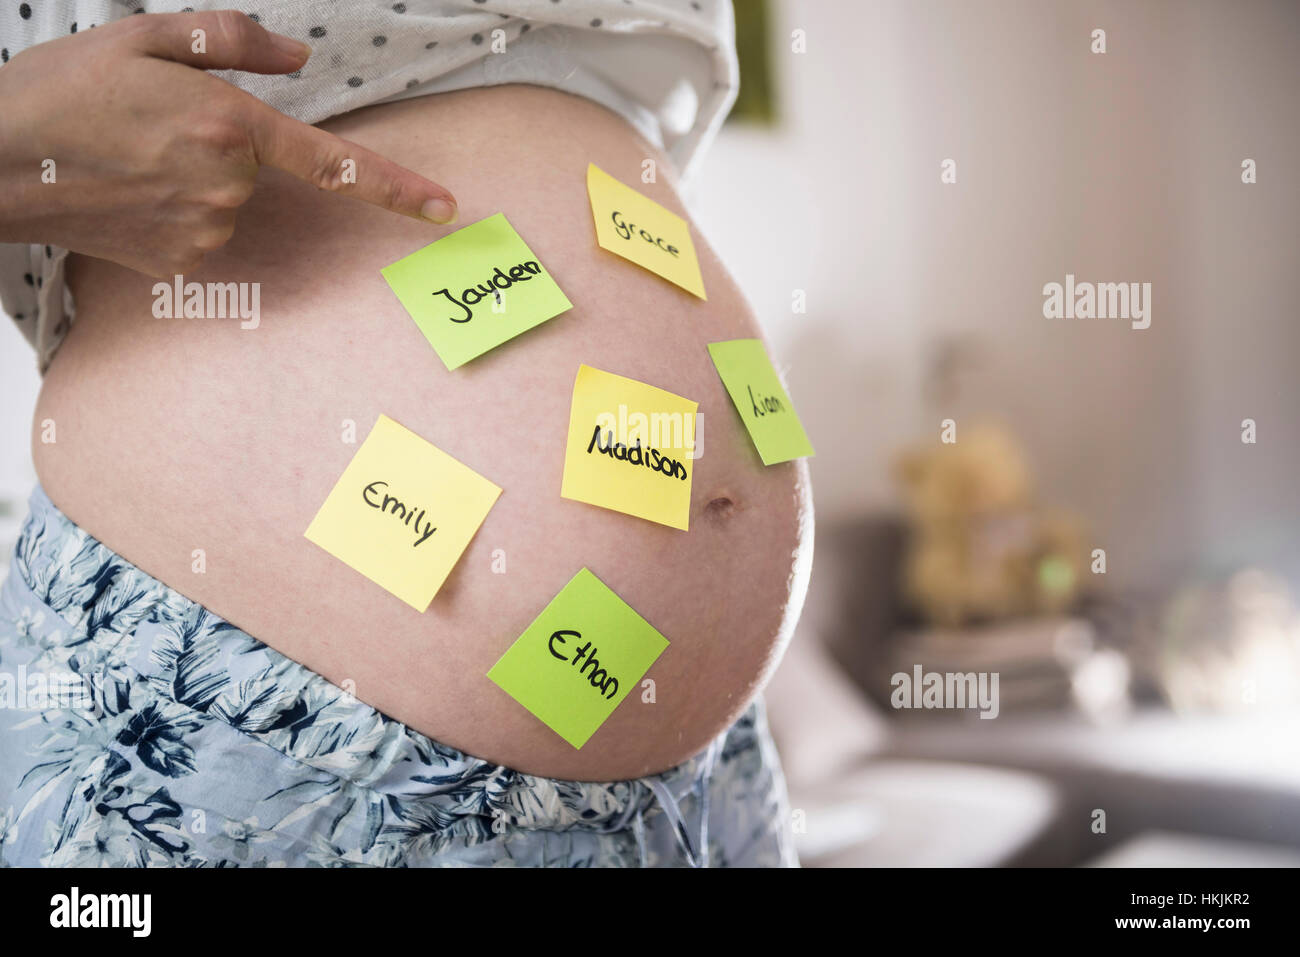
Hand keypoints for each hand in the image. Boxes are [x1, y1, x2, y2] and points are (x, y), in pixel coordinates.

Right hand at [0, 10, 458, 277]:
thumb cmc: (62, 91)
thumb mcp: (144, 36)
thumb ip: (234, 42)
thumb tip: (301, 59)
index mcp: (228, 126)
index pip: (334, 163)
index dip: (395, 187)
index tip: (443, 207)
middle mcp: (227, 187)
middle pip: (264, 169)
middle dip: (226, 144)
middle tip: (150, 125)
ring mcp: (205, 231)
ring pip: (232, 199)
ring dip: (198, 176)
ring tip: (129, 155)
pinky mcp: (182, 262)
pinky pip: (205, 230)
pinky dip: (179, 209)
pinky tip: (130, 191)